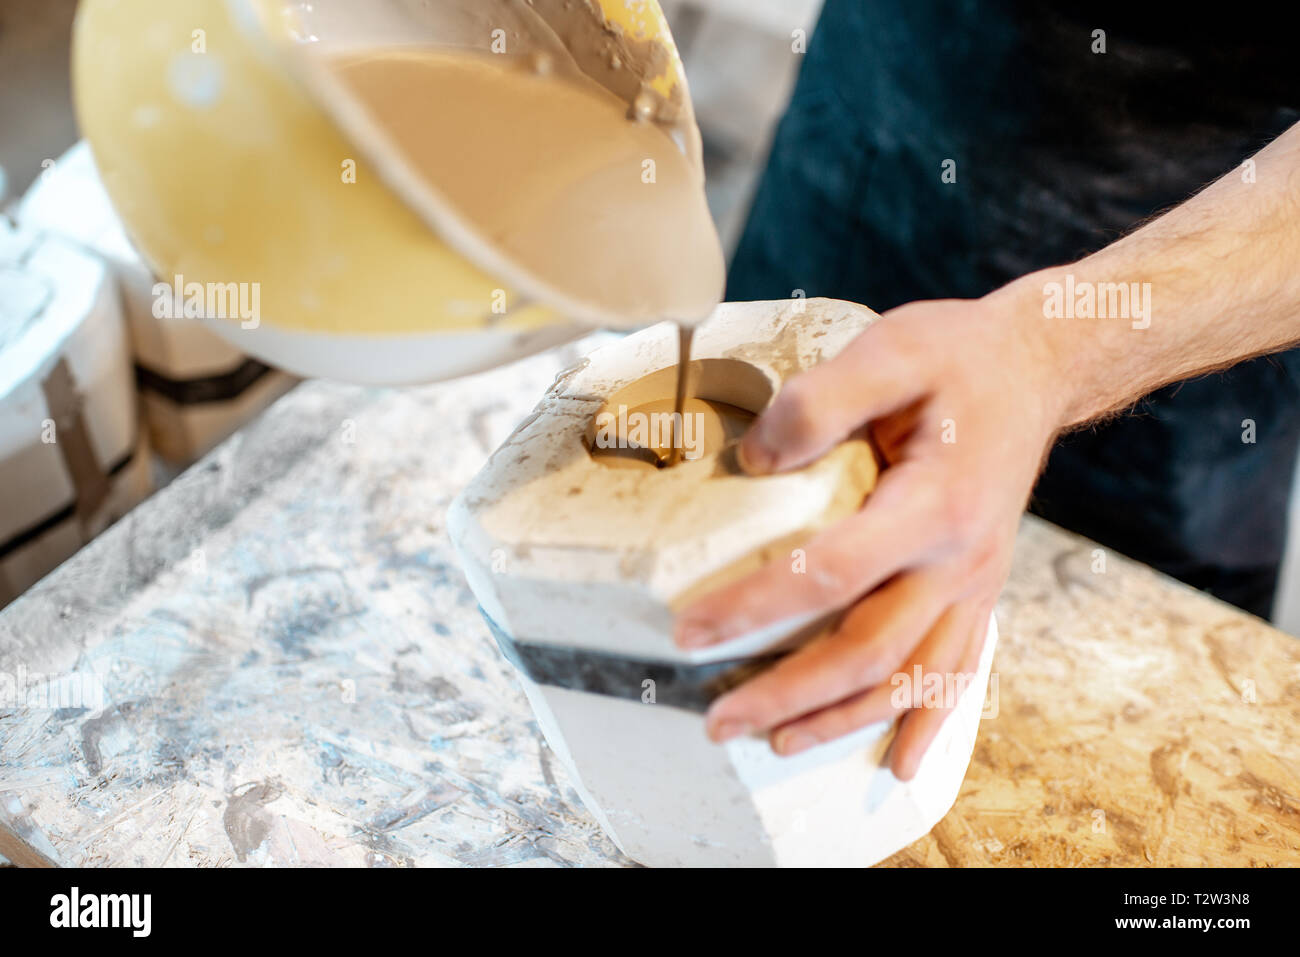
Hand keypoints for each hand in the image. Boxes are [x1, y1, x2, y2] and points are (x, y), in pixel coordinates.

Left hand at [675, 290, 1067, 778]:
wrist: (1038, 367)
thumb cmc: (959, 357)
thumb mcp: (889, 352)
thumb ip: (817, 404)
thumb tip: (753, 463)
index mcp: (934, 504)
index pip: (831, 573)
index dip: (756, 607)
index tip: (690, 631)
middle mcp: (960, 559)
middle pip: (870, 651)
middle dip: (790, 694)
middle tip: (719, 720)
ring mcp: (975, 581)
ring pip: (910, 677)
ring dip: (842, 719)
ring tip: (776, 743)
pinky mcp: (979, 588)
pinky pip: (956, 671)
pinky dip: (925, 721)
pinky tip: (898, 761)